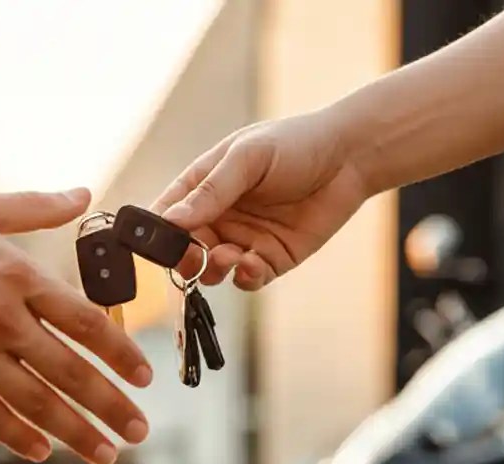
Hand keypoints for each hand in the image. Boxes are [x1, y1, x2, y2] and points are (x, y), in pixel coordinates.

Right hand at [0, 188, 152, 463]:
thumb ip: (35, 207)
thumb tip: (84, 193)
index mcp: (18, 276)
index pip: (87, 322)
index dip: (122, 354)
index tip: (145, 377)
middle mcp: (2, 318)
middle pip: (72, 371)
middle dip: (112, 406)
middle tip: (140, 430)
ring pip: (37, 402)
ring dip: (77, 432)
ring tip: (107, 454)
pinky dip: (19, 437)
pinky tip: (44, 452)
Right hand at [152, 110, 371, 290]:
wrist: (350, 157)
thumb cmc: (295, 144)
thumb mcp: (248, 158)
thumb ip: (212, 190)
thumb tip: (171, 221)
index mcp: (204, 186)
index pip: (166, 214)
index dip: (156, 232)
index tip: (153, 246)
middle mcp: (219, 216)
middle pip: (185, 249)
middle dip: (185, 258)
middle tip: (196, 256)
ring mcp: (244, 239)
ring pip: (212, 269)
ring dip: (213, 269)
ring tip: (228, 257)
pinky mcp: (271, 258)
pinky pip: (248, 278)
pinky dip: (244, 277)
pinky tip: (251, 265)